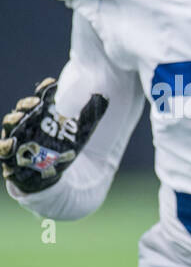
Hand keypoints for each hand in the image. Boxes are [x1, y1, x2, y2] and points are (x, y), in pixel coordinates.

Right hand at [1, 78, 107, 193]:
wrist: (66, 182)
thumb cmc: (72, 153)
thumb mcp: (83, 135)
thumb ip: (89, 119)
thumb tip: (104, 98)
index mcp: (44, 115)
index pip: (42, 98)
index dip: (44, 90)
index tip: (50, 84)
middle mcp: (28, 124)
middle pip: (24, 110)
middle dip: (28, 105)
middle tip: (35, 104)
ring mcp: (18, 140)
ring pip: (11, 126)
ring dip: (14, 120)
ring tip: (21, 118)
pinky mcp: (12, 158)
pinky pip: (3, 150)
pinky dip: (5, 145)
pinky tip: (12, 142)